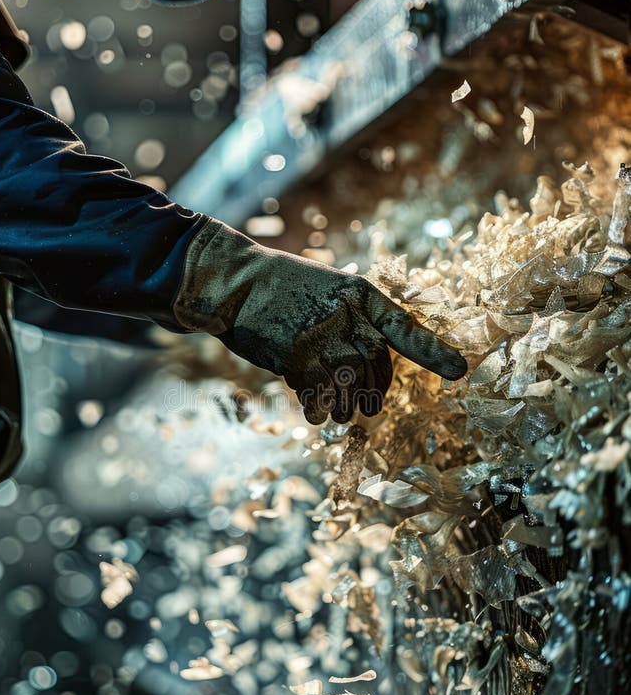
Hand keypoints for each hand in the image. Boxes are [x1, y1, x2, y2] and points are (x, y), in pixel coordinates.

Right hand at [173, 221, 466, 422]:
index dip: (435, 353)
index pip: (407, 330)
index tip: (459, 371)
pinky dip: (316, 410)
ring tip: (331, 406)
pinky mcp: (300, 362)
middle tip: (362, 403)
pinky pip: (320, 402)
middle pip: (378, 374)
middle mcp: (351, 320)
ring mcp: (327, 342)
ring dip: (342, 408)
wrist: (236, 283)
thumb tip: (367, 365)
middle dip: (370, 394)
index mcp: (362, 297)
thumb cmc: (281, 288)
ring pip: (350, 394)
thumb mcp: (328, 290)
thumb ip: (353, 323)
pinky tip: (311, 407)